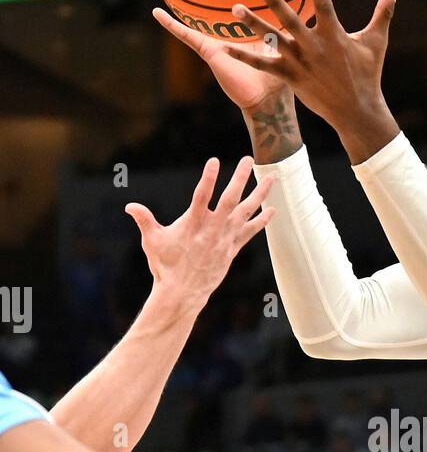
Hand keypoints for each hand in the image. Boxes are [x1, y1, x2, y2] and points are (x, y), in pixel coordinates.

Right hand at [125, 156, 276, 313]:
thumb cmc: (165, 266)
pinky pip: (250, 232)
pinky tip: (272, 209)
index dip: (208, 178)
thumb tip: (129, 206)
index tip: (215, 160)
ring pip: (246, 212)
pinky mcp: (232, 249)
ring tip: (272, 178)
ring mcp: (225, 239)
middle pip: (229, 200)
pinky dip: (261, 220)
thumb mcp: (152, 241)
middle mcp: (212, 230)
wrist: (183, 293)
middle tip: (248, 159)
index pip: (201, 196)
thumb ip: (144, 220)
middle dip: (240, 178)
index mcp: (192, 224)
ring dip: (260, 194)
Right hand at [153, 7, 301, 162]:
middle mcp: (231, 42)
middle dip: (201, 8)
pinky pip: (189, 36)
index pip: (236, 17)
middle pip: (213, 21)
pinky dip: (172, 25)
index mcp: (247, 39)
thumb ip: (287, 28)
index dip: (231, 4)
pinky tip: (157, 13)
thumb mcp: (285, 47)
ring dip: (181, 15)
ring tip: (161, 0)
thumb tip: (303, 7)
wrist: (269, 100)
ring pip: (196, 27)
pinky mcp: (210, 51)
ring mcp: (219, 47)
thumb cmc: (282, 78)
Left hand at [221, 0, 402, 161]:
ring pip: (274, 41)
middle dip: (276, 2)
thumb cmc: (368, 74)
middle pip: (292, 21)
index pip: (324, 5)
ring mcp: (300, 63)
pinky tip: (225, 48)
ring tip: (236, 9)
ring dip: (254, 25)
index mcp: (334, 35)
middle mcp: (314, 47)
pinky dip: (244, 57)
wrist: (357, 111)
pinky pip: (263, 65)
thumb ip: (384, 11)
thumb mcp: (376, 41)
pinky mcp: (290, 78)